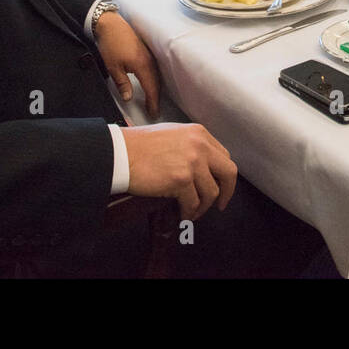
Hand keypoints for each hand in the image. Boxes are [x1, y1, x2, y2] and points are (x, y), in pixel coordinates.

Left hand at [95, 12, 160, 119]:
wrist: (110, 24)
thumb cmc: (111, 44)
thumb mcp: (113, 67)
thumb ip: (123, 84)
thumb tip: (129, 98)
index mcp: (143, 65)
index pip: (151, 88)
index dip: (153, 102)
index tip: (153, 113)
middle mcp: (149, 61)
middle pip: (156, 83)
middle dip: (155, 98)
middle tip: (153, 110)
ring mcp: (149, 55)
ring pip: (156, 76)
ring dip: (155, 89)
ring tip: (152, 100)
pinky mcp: (146, 51)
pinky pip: (154, 69)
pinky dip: (153, 79)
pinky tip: (150, 83)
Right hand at [121, 124, 236, 220]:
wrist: (120, 153)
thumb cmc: (139, 145)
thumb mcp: (172, 134)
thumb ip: (190, 146)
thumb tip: (202, 167)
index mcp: (199, 133)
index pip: (224, 156)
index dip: (224, 175)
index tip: (221, 186)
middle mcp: (200, 145)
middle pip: (228, 173)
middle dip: (226, 192)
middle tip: (220, 204)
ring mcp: (192, 162)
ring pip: (211, 193)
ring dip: (203, 206)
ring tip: (192, 212)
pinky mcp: (181, 180)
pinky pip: (193, 203)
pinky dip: (189, 213)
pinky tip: (182, 215)